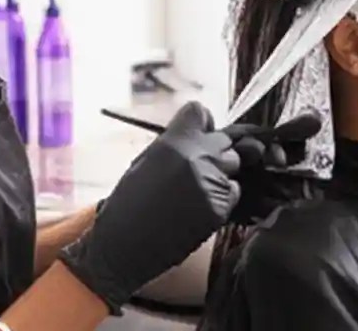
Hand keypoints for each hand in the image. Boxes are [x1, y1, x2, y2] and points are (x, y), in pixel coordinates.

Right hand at [58, 101, 319, 313]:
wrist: (124, 246)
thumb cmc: (127, 204)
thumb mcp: (144, 161)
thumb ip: (174, 144)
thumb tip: (198, 131)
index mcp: (173, 144)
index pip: (201, 112)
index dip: (201, 123)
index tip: (200, 131)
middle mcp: (196, 159)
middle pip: (223, 140)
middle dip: (214, 150)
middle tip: (197, 167)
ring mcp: (211, 183)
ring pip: (232, 166)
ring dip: (220, 174)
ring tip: (194, 191)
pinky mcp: (219, 208)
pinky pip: (233, 192)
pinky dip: (222, 197)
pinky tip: (200, 207)